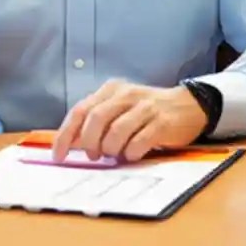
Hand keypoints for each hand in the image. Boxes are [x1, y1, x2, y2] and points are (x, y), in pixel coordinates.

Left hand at [51, 79, 208, 163]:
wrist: (187, 106)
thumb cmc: (146, 112)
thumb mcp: (120, 108)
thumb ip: (98, 121)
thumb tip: (72, 143)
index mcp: (111, 90)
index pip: (80, 111)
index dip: (66, 135)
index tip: (59, 156)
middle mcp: (126, 94)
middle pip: (96, 119)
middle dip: (90, 143)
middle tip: (94, 156)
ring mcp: (145, 107)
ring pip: (116, 131)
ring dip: (111, 149)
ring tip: (116, 154)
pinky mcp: (161, 122)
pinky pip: (139, 141)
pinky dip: (131, 152)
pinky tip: (132, 154)